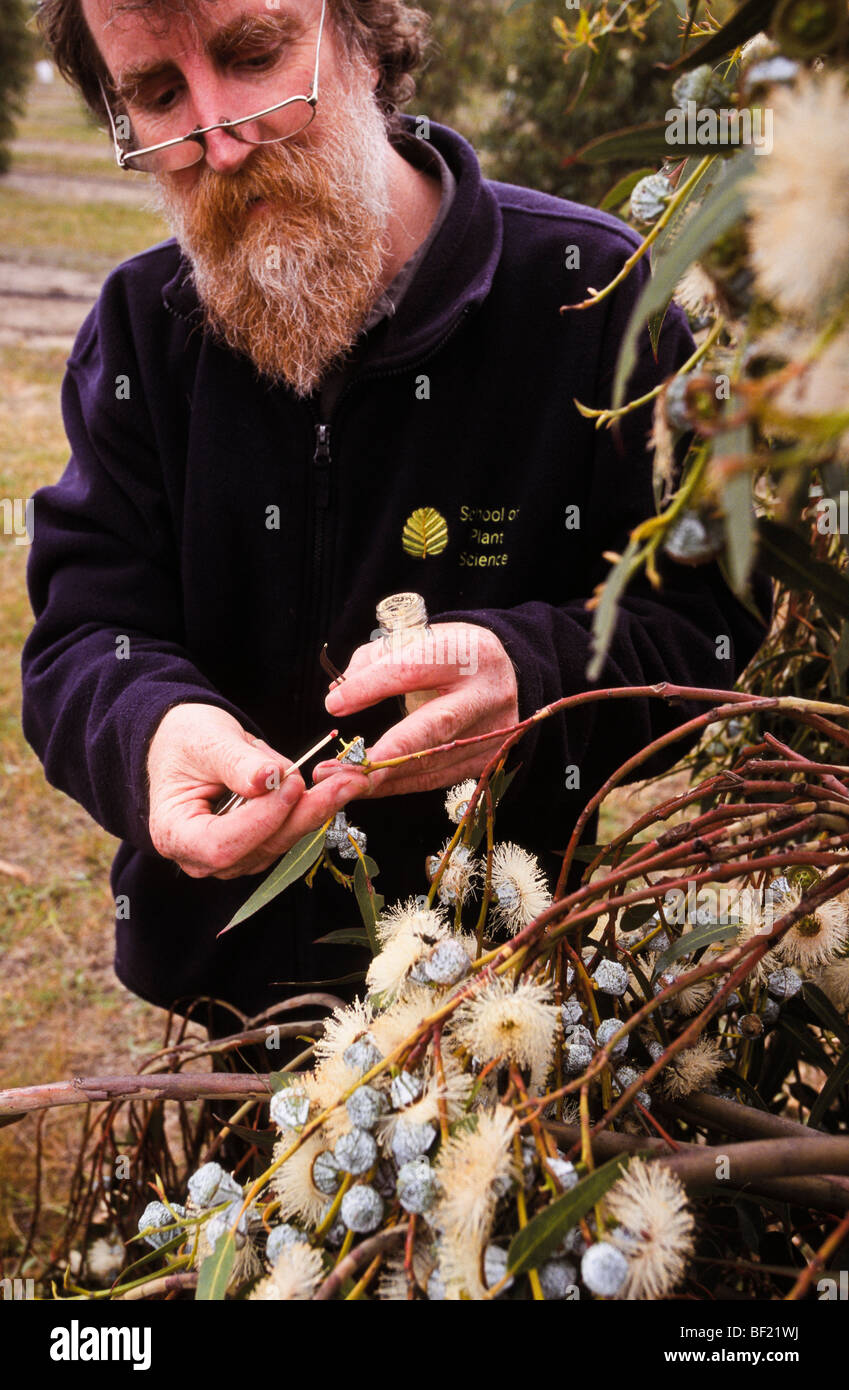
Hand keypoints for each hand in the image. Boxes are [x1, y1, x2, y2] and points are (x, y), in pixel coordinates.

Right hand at [146, 704, 363, 878]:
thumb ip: (237, 762)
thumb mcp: (207, 741)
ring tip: (348, 778)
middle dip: (305, 813)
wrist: (187, 743)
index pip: (222, 844)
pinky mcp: (257, 846)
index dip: (261, 819)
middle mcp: (202, 857)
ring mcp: (232, 856)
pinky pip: (289, 832)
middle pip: (260, 848)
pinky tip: (336, 786)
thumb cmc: (186, 740)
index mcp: (175, 833)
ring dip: (317, 809)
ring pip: (282, 841)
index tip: (291, 784)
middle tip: (346, 781)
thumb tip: (270, 778)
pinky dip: (312, 808)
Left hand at [311, 623, 519, 797]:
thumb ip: (373, 661)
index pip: (414, 670)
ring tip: (343, 781)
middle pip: (435, 727)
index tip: (334, 704)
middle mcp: (486, 694)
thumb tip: (339, 693)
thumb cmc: (447, 655)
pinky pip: (436, 778)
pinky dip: (399, 784)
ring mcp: (492, 732)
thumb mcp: (414, 640)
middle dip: (387, 752)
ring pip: (433, 761)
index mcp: (467, 653)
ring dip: (384, 776)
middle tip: (346, 768)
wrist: (499, 673)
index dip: (371, 687)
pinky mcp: (486, 760)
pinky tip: (370, 786)